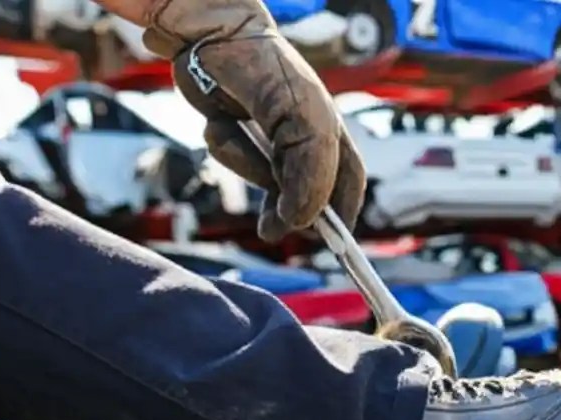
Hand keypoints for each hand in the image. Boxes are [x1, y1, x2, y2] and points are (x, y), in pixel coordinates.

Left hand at [141, 0, 364, 241]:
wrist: (212, 36)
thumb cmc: (269, 70)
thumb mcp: (303, 124)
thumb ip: (311, 175)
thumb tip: (301, 221)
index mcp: (331, 132)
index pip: (348, 182)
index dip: (343, 214)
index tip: (332, 242)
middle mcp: (304, 139)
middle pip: (304, 191)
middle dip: (286, 205)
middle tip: (272, 227)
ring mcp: (271, 139)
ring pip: (263, 179)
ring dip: (248, 166)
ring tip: (236, 134)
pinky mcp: (239, 134)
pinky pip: (233, 161)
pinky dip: (227, 147)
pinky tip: (222, 122)